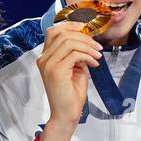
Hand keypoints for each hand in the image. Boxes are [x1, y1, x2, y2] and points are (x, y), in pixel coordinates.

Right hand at [37, 20, 101, 140]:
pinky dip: (87, 56)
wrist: (66, 114)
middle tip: (97, 46)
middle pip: (62, 33)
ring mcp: (48, 64)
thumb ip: (76, 54)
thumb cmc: (70, 94)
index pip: (53, 31)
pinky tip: (94, 64)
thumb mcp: (75, 69)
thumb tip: (86, 42)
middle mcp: (43, 58)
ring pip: (69, 42)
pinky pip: (74, 54)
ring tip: (97, 56)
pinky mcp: (56, 71)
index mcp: (45, 57)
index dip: (70, 26)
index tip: (86, 29)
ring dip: (88, 47)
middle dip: (83, 37)